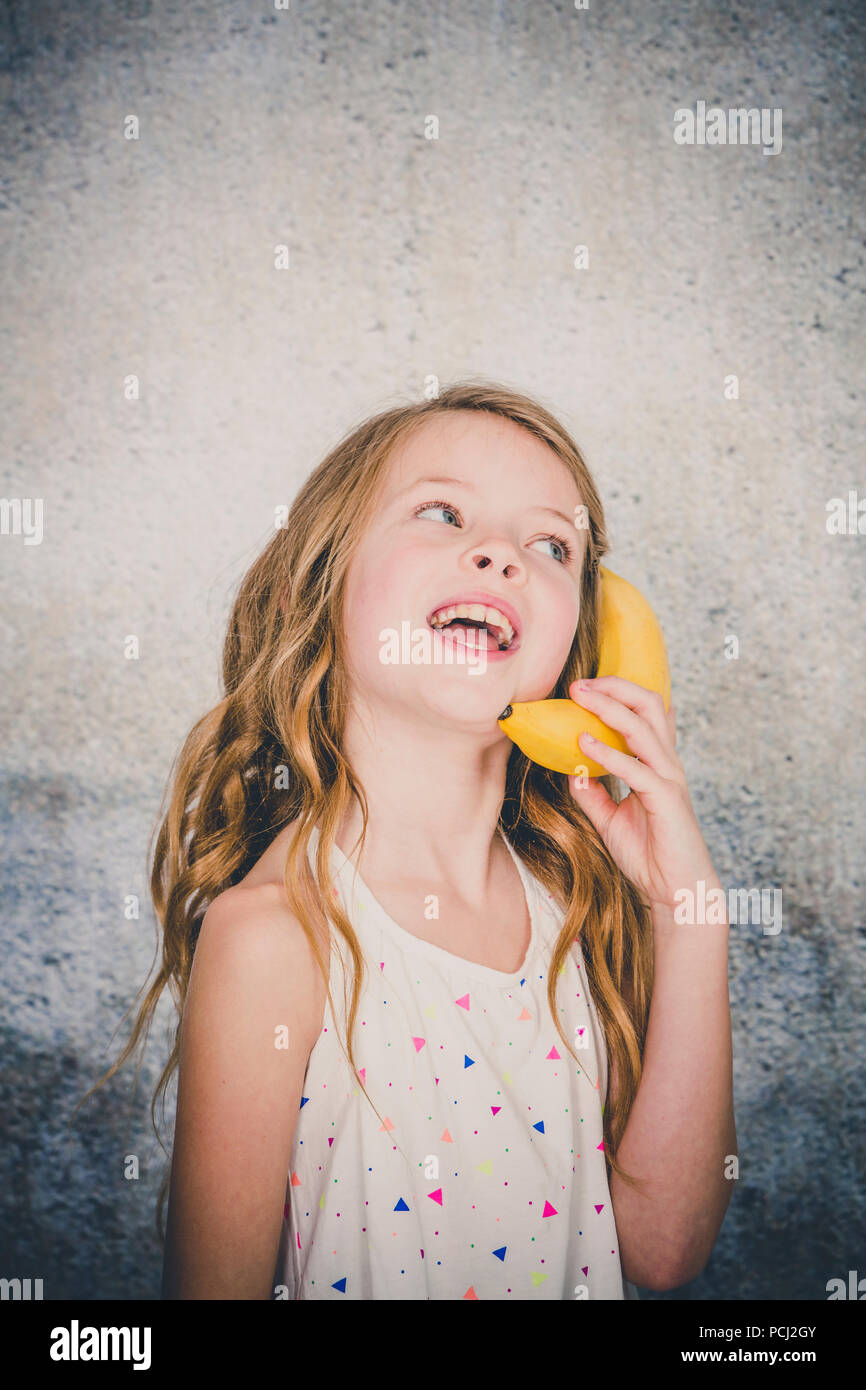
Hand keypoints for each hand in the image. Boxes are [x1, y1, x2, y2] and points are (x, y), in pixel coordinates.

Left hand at [566, 675, 717, 913]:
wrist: (676, 891)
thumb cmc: (649, 855)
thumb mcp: (610, 819)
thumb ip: (592, 794)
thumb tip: (571, 772)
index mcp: (656, 764)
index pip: (644, 714)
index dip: (617, 692)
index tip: (582, 687)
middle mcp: (665, 763)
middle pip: (649, 705)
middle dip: (614, 687)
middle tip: (578, 684)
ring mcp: (668, 778)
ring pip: (643, 726)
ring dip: (608, 707)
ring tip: (579, 697)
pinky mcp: (666, 798)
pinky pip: (636, 767)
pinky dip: (607, 752)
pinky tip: (583, 744)